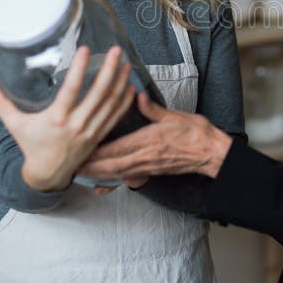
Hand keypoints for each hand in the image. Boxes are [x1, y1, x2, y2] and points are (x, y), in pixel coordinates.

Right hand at [0, 46, 135, 191]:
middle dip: (109, 71)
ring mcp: (91, 131)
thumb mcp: (15, 124)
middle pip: (98, 94)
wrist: (48, 174)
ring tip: (127, 63)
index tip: (87, 49)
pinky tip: (131, 85)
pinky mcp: (100, 136)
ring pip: (111, 104)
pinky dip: (125, 101)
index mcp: (56, 119)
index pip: (71, 90)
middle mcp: (77, 124)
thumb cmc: (31, 146)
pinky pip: (116, 117)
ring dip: (120, 82)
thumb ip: (0, 102)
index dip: (80, 69)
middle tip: (117, 51)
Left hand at [79, 92, 232, 180]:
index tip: (79, 149)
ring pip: (116, 174)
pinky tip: (102, 187)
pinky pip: (127, 179)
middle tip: (70, 165)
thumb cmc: (196, 133)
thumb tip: (138, 95)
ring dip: (97, 175)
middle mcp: (145, 157)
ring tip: (79, 174)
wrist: (211, 153)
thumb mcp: (174, 115)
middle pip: (111, 165)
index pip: (116, 148)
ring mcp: (148, 167)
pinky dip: (112, 183)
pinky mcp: (152, 172)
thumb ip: (152, 108)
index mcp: (148, 140)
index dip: (96, 151)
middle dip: (89, 167)